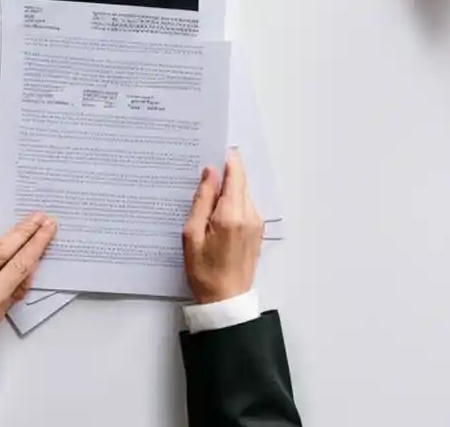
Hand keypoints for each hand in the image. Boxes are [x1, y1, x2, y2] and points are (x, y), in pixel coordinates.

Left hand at [0, 174, 56, 349]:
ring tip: (29, 213)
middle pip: (8, 249)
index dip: (38, 244)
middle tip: (44, 217)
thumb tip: (33, 260)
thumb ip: (17, 286)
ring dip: (12, 225)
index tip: (50, 229)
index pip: (22, 264)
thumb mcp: (2, 313)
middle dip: (29, 232)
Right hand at [183, 149, 263, 304]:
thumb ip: (201, 201)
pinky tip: (215, 212)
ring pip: (243, 193)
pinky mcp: (258, 230)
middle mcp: (249, 215)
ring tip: (206, 195)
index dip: (227, 159)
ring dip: (228, 189)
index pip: (235, 175)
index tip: (215, 149)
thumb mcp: (191, 235)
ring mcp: (256, 223)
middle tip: (204, 170)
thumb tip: (209, 173)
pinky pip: (245, 206)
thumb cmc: (204, 272)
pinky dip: (232, 202)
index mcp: (231, 215)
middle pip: (240, 181)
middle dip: (225, 173)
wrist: (226, 300)